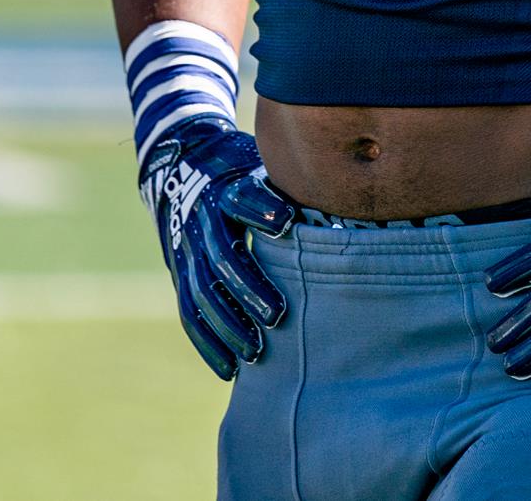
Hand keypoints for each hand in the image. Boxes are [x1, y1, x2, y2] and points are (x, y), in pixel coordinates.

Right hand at [140, 117, 294, 379]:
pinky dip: (208, 343)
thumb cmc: (240, 167)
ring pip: (203, 291)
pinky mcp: (180, 272)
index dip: (261, 210)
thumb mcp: (260, 161)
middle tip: (277, 316)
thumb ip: (292, 183)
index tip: (285, 223)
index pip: (242, 197)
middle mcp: (204, 218)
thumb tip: (350, 196)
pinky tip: (229, 370)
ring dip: (228, 324)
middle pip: (222, 256)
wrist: (180, 160)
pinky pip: (189, 312)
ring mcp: (187, 248)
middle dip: (248, 288)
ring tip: (255, 352)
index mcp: (228, 186)